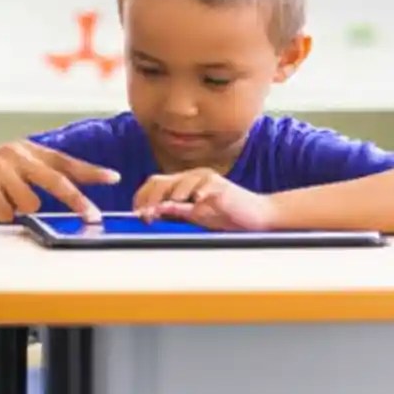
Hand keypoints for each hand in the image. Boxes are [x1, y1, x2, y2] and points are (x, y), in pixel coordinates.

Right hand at [0, 141, 120, 223]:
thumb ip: (38, 179)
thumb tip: (73, 197)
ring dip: (19, 211)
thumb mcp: (13, 173)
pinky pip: (7, 212)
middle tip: (92, 217)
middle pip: (55, 179)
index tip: (113, 177)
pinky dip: (1, 216)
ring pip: (29, 202)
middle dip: (76, 200)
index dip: (89, 171)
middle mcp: (15, 154)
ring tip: (1, 204)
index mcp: (26, 150)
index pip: (64, 161)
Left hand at [133, 169, 279, 230]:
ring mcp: (206, 179)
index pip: (155, 184)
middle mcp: (192, 177)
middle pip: (162, 181)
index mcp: (184, 183)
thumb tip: (154, 212)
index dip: (142, 197)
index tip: (136, 214)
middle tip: (145, 215)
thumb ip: (177, 212)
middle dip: (150, 198)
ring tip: (161, 210)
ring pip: (181, 182)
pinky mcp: (221, 186)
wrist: (256, 215)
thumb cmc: (226, 214)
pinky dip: (198, 193)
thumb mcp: (196, 216)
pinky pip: (205, 186)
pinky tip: (194, 202)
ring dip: (169, 197)